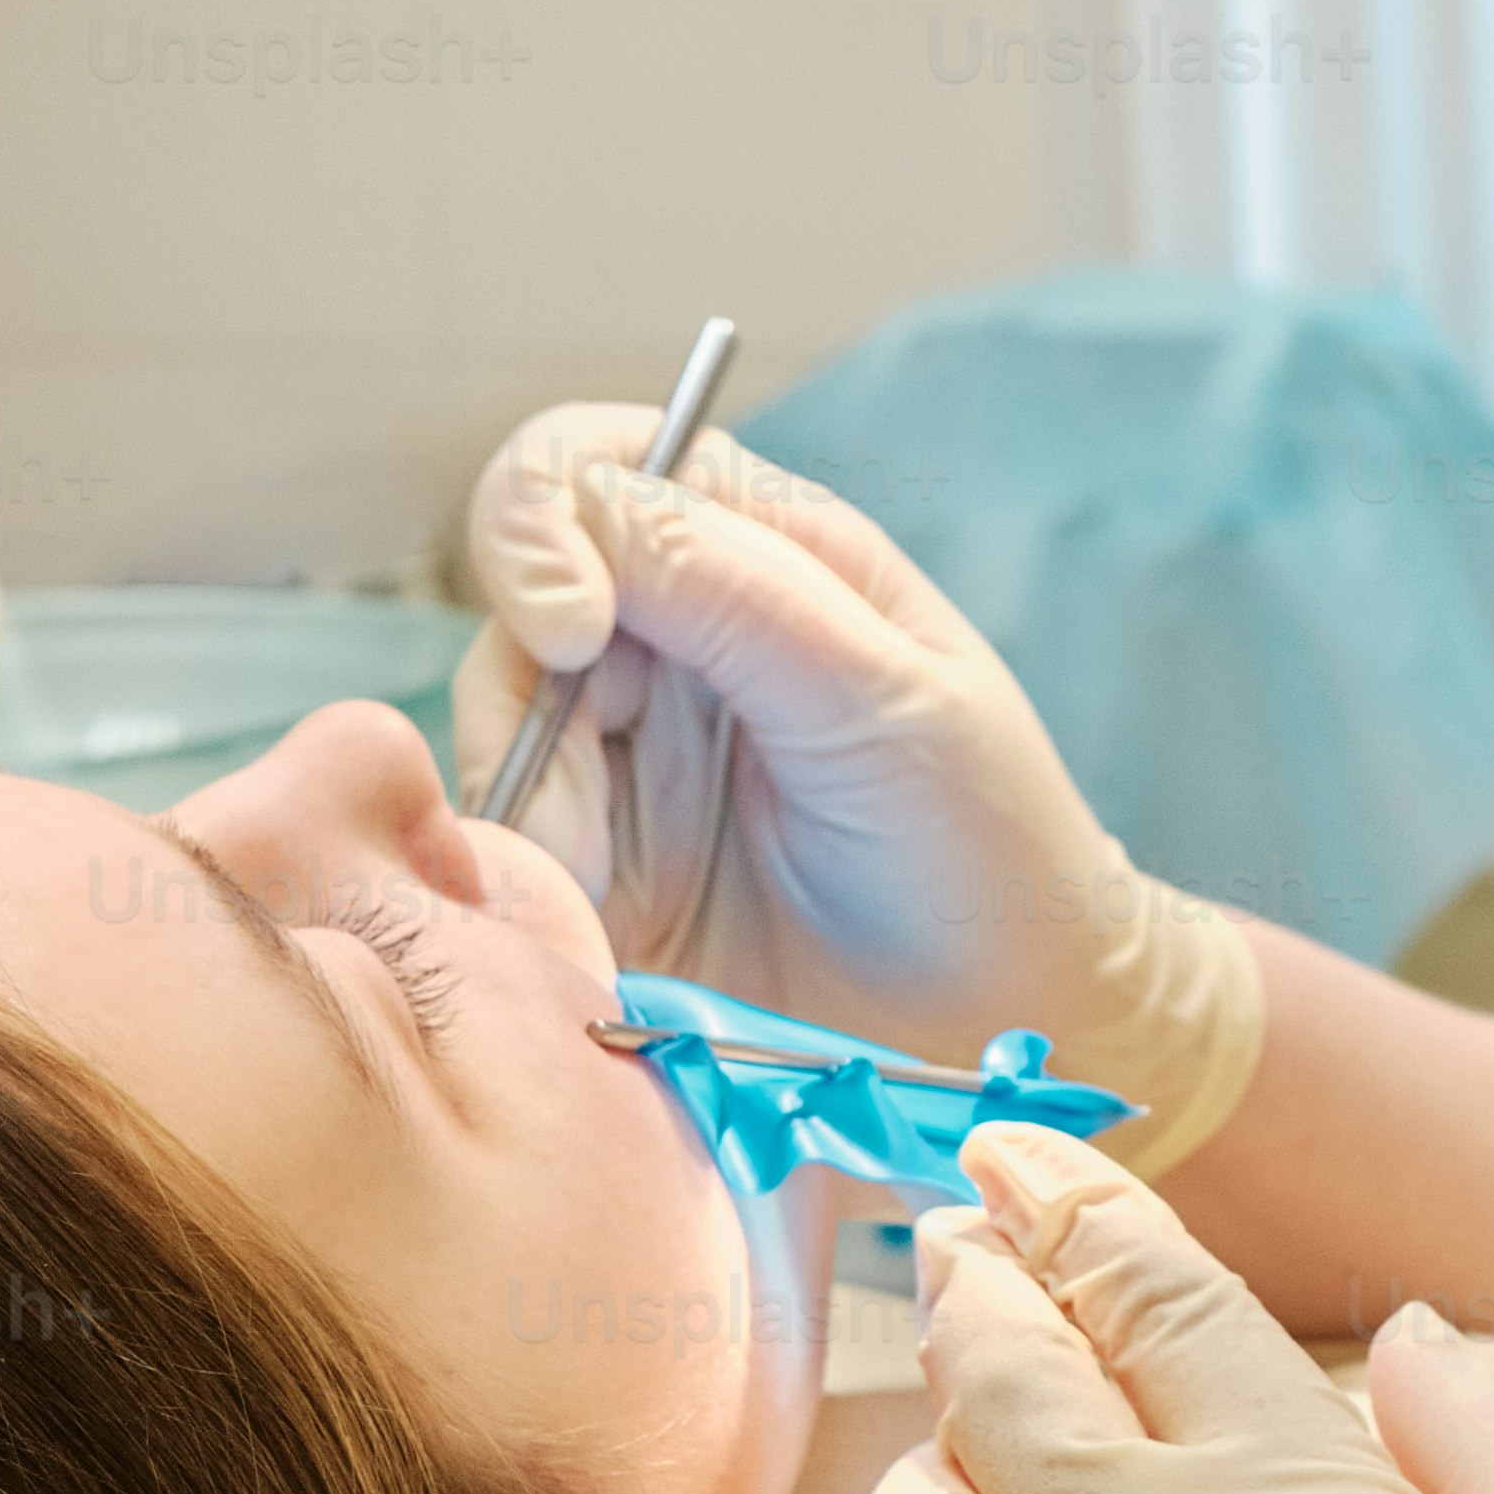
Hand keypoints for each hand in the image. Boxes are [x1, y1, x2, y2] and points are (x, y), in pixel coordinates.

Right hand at [452, 402, 1262, 1168]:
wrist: (999, 1027)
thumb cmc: (984, 846)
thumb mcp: (884, 698)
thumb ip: (737, 589)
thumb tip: (579, 505)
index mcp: (762, 552)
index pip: (591, 465)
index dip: (544, 519)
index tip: (576, 626)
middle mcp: (679, 631)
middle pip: (515, 595)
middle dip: (532, 693)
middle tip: (588, 807)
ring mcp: (629, 745)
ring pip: (495, 717)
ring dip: (534, 800)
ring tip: (610, 883)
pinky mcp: (596, 856)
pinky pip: (503, 832)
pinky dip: (525, 871)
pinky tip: (597, 922)